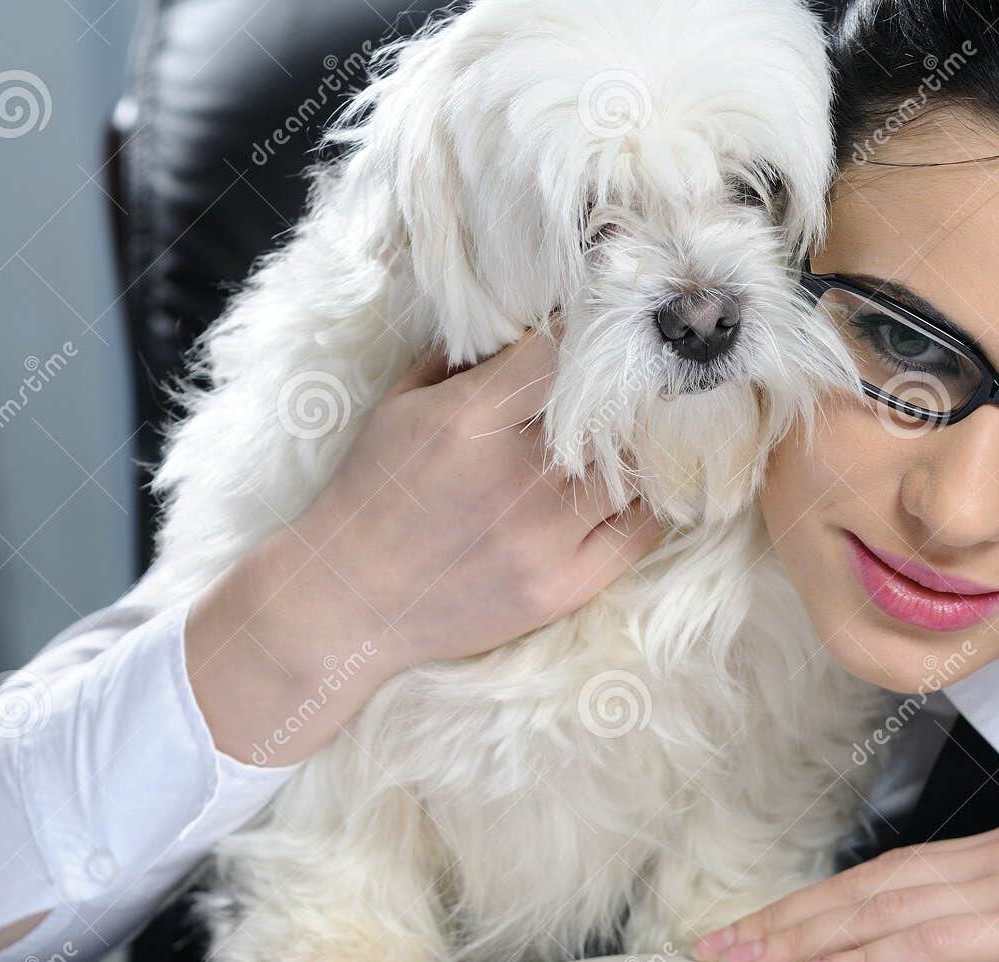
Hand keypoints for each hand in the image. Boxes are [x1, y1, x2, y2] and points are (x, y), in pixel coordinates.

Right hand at [187, 329, 662, 764]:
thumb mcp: (401, 407)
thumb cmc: (373, 492)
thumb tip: (529, 324)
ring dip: (636, 447)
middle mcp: (516, 478)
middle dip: (617, 391)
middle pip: (608, 412)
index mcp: (471, 422)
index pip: (559, 353)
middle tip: (627, 382)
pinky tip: (638, 487)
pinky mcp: (564, 587)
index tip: (588, 331)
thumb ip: (466, 363)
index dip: (578, 336)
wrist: (351, 600)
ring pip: (632, 470)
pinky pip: (639, 532)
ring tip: (635, 435)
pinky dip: (647, 502)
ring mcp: (546, 539)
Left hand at [691, 770, 998, 961]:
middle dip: (787, 916)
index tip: (774, 923)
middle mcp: (997, 856)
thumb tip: (997, 941)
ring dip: (799, 934)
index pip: (895, 875)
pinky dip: (862, 953)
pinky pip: (928, 939)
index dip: (826, 900)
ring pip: (878, 907)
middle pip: (867, 886)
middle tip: (720, 942)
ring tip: (738, 957)